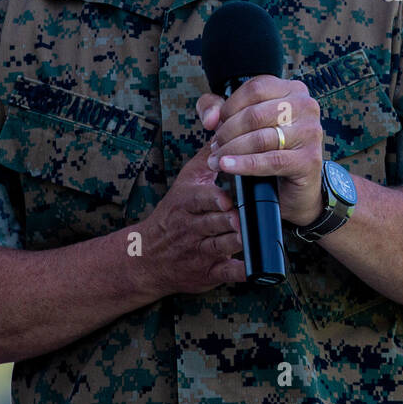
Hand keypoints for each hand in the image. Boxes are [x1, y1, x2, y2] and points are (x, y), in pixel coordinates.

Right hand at [132, 140, 245, 294]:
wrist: (147, 257)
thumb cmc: (173, 214)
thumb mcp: (185, 183)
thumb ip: (206, 158)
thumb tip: (223, 130)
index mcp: (187, 204)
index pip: (201, 200)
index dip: (215, 200)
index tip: (227, 199)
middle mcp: (193, 229)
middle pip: (214, 223)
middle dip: (230, 221)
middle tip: (244, 217)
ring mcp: (201, 252)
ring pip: (221, 247)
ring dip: (236, 242)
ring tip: (250, 236)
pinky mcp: (208, 273)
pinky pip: (227, 274)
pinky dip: (241, 272)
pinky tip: (255, 269)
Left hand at [196, 75, 323, 227]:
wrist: (297, 184)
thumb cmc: (270, 147)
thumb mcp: (243, 121)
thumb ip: (217, 108)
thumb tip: (210, 119)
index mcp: (293, 90)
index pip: (255, 89)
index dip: (229, 106)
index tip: (215, 124)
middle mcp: (306, 106)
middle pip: (255, 114)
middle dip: (227, 132)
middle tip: (215, 147)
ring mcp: (310, 132)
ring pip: (260, 138)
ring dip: (232, 150)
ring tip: (216, 160)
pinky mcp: (309, 159)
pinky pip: (271, 161)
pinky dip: (244, 164)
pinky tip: (227, 166)